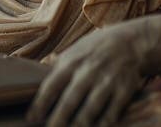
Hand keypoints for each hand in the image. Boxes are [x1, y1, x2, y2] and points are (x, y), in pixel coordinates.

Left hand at [27, 27, 145, 126]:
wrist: (129, 41)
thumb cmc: (94, 49)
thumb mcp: (72, 52)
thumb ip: (56, 67)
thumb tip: (33, 76)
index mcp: (71, 62)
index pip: (51, 86)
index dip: (40, 104)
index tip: (31, 118)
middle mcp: (87, 72)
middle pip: (69, 102)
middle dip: (57, 120)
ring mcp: (107, 82)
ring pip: (90, 110)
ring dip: (79, 125)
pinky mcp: (124, 90)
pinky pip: (111, 113)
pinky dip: (102, 124)